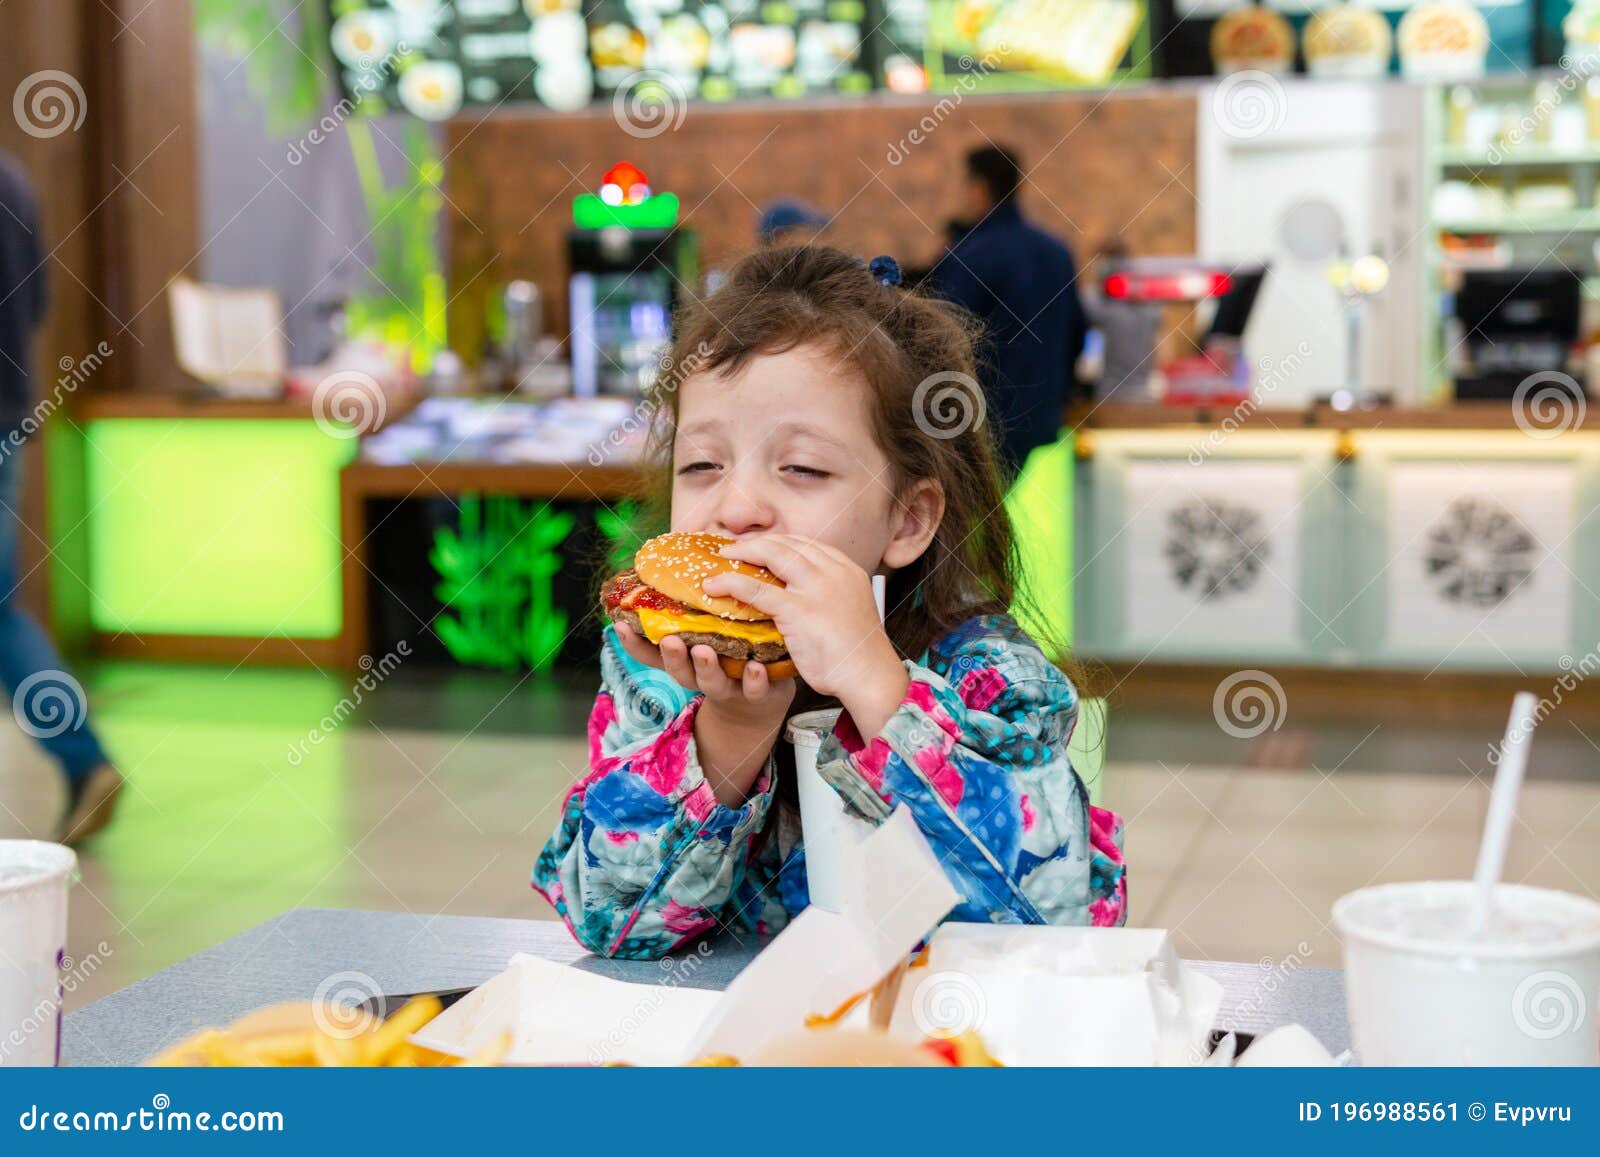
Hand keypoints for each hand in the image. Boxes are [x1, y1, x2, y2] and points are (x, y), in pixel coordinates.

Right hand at [613, 619, 795, 807]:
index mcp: (686, 661)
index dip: (635, 644)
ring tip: (703, 652)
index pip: (653, 653)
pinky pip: (754, 689)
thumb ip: (692, 617)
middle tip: (668, 640)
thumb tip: (672, 575)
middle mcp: (702, 676)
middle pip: (680, 670)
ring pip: (713, 682)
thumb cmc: (729, 660)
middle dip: (672, 655)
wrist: (761, 702)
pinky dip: (754, 680)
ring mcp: (729, 687)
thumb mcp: (707, 638)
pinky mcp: (757, 693)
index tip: (621, 625)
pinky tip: (755, 667)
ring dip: (706, 667)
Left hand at [702, 535, 909, 738]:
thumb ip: (829, 596)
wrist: (870, 677)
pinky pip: (758, 589)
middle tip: (733, 550)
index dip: (778, 543)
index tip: (759, 547)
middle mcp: (833, 571)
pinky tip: (715, 586)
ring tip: (720, 559)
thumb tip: (800, 594)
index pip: (806, 544)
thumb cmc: (859, 653)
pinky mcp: (799, 610)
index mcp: (847, 569)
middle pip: (787, 543)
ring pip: (772, 555)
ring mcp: (817, 588)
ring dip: (741, 553)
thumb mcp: (849, 610)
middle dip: (757, 543)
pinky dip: (732, 583)